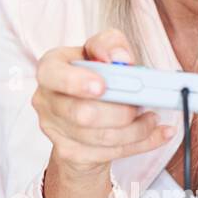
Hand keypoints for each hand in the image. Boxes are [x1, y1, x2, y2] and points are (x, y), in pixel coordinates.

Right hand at [34, 28, 172, 176]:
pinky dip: (139, 144)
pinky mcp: (68, 152)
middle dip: (120, 112)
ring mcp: (54, 129)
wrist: (85, 114)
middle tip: (140, 105)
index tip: (102, 86)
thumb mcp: (101, 50)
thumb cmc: (93, 75)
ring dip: (135, 130)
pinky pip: (108, 153)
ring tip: (151, 118)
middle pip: (83, 114)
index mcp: (50, 68)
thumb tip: (121, 58)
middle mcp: (45, 99)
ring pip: (100, 138)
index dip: (77, 82)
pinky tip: (152, 134)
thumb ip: (111, 44)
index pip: (53, 74)